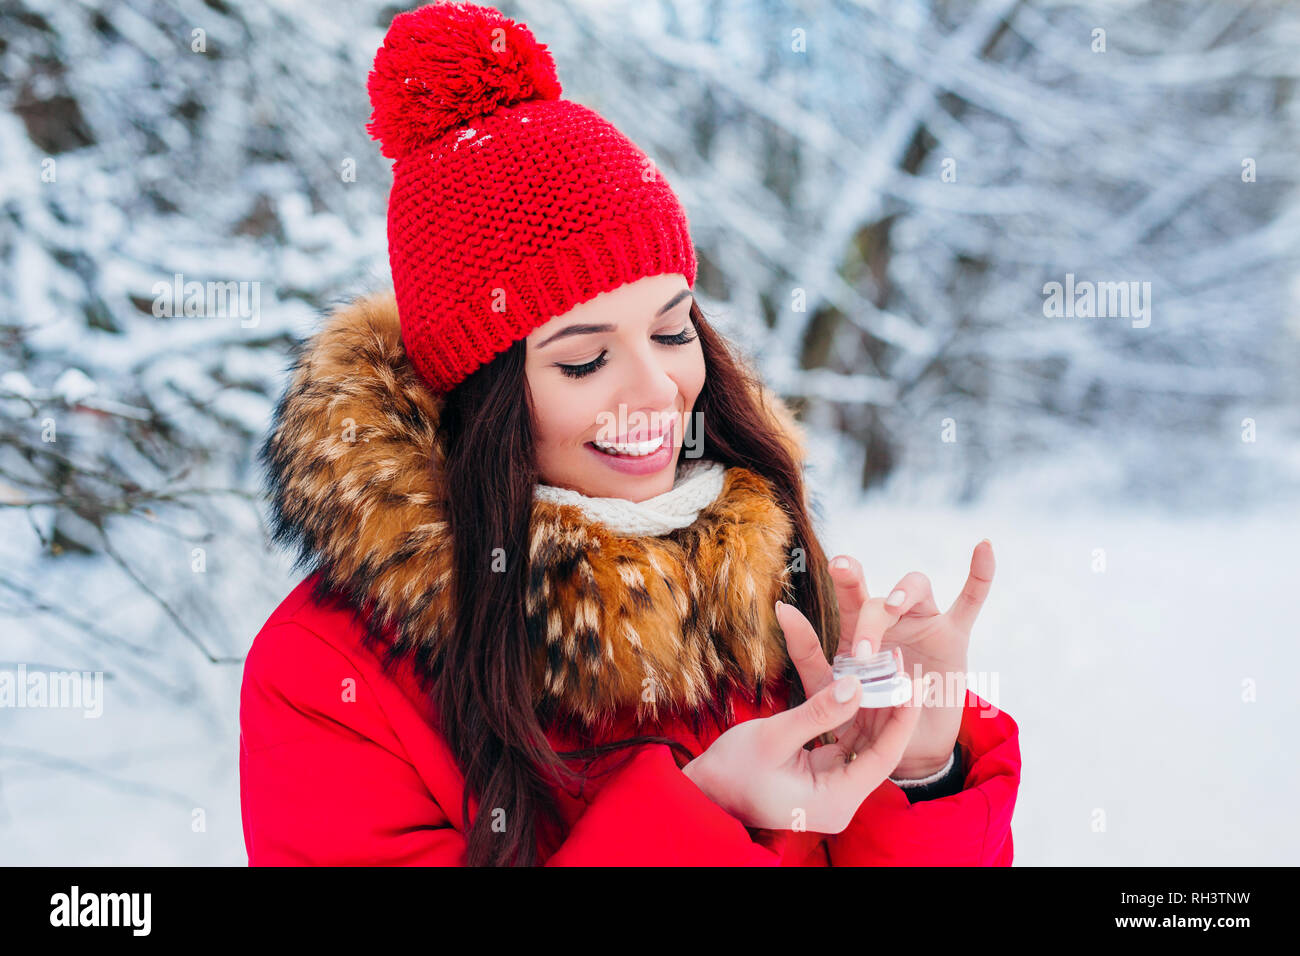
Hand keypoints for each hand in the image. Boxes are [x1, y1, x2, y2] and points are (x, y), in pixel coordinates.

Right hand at [681, 662, 922, 832]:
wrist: (703, 790)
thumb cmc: (731, 770)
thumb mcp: (773, 737)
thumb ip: (817, 713)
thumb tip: (856, 685)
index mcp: (834, 800)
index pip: (883, 757)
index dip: (900, 718)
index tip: (912, 683)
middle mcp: (840, 799)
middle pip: (878, 750)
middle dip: (890, 707)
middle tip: (901, 667)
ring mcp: (832, 788)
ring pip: (864, 744)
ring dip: (873, 708)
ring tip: (886, 670)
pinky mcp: (822, 776)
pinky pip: (847, 743)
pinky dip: (853, 716)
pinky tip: (862, 686)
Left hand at [796, 541, 995, 779]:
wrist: (903, 751)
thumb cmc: (861, 717)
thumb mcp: (828, 689)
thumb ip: (806, 651)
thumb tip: (781, 607)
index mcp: (858, 626)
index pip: (852, 593)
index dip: (847, 575)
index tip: (839, 565)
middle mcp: (891, 618)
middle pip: (880, 598)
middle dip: (870, 617)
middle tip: (863, 652)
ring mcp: (923, 622)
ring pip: (917, 587)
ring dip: (903, 595)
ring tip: (891, 608)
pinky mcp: (954, 637)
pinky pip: (970, 601)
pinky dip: (981, 574)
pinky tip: (984, 547)